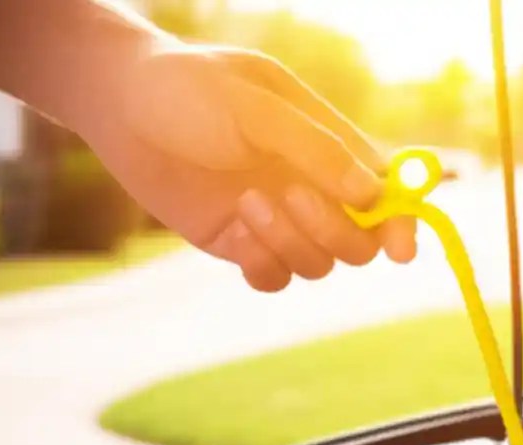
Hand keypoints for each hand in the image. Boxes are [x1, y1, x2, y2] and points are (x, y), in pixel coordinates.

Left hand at [80, 43, 415, 291]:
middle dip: (337, 230)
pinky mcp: (242, 243)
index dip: (405, 221)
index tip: (401, 248)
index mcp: (331, 145)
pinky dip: (266, 264)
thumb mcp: (255, 106)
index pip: (389, 191)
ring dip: (293, 241)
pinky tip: (237, 231)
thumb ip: (316, 148)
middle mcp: (314, 185)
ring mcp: (280, 219)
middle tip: (293, 195)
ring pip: (321, 263)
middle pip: (361, 240)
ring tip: (246, 201)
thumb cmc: (189, 88)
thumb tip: (373, 193)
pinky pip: (277, 277)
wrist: (117, 104)